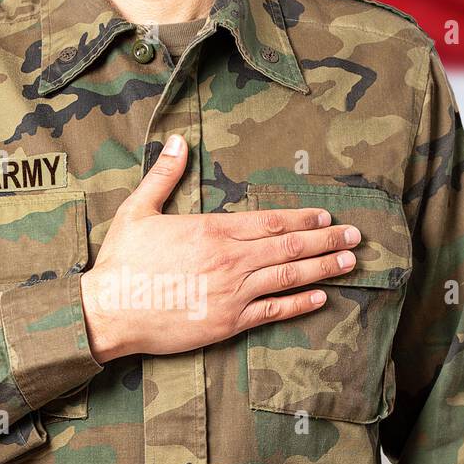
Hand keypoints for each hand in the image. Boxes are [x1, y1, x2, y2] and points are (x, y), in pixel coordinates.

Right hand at [79, 134, 360, 362]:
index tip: (325, 216)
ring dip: (322, 268)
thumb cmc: (121, 263)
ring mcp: (232, 293)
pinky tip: (320, 297)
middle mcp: (229, 260)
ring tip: (348, 263)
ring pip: (288, 276)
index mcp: (211, 230)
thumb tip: (177, 140)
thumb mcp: (138, 210)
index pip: (268, 221)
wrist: (108, 312)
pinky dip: (298, 304)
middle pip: (288, 246)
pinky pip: (272, 311)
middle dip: (325, 240)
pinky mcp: (227, 323)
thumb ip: (164, 175)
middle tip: (354, 237)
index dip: (301, 219)